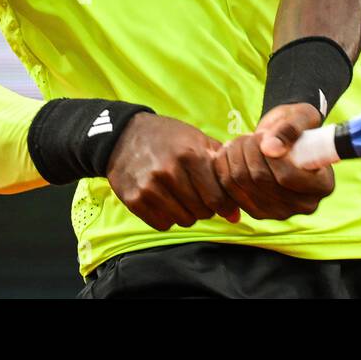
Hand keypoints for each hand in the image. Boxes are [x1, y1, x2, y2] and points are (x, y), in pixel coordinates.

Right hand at [105, 113, 241, 231]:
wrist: (124, 135)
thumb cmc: (169, 138)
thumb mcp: (198, 140)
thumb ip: (221, 172)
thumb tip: (236, 215)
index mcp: (190, 154)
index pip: (217, 198)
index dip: (223, 204)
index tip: (221, 202)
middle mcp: (169, 171)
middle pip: (202, 212)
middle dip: (205, 207)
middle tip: (198, 195)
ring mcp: (150, 186)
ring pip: (184, 220)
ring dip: (186, 213)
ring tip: (180, 196)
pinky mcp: (134, 199)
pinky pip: (162, 224)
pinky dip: (167, 217)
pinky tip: (164, 200)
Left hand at [213, 103, 334, 220]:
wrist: (283, 139)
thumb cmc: (297, 125)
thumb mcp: (300, 117)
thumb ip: (289, 129)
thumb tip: (270, 148)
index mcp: (323, 184)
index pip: (287, 176)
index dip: (270, 154)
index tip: (266, 136)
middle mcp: (305, 205)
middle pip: (261, 179)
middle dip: (249, 149)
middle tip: (252, 135)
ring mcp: (280, 212)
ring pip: (242, 183)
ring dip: (235, 155)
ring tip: (242, 141)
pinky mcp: (258, 212)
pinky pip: (230, 191)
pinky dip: (225, 168)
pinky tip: (230, 153)